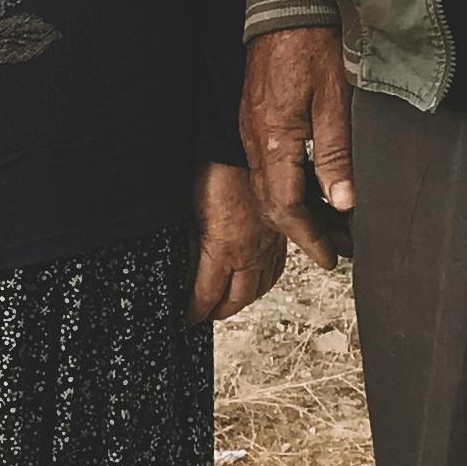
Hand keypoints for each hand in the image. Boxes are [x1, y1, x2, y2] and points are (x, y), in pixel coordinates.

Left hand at [190, 160, 284, 324]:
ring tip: (228, 302)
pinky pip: (276, 268)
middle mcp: (250, 254)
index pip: (207, 296)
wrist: (240, 147)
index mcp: (223, 251)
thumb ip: (192, 247)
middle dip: (218, 312)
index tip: (188, 318)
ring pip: (259, 288)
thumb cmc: (212, 171)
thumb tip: (188, 272)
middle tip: (206, 314)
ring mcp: (268, 245)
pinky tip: (257, 278)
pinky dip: (264, 280)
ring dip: (242, 300)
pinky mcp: (279, 234)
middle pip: (236, 300)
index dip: (195, 312)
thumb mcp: (190, 215)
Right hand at [240, 26, 354, 266]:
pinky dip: (291, 187)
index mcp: (273, 140)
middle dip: (303, 232)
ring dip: (298, 212)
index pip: (286, 207)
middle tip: (335, 249)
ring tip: (332, 226)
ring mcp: (251, 130)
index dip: (309, 237)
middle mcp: (256, 141)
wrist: (284, 6)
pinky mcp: (255, 119)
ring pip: (270, 188)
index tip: (330, 256)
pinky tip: (315, 189)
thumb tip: (343, 202)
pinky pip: (269, 167)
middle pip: (273, 205)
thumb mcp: (335, 102)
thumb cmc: (311, 44)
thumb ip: (335, 155)